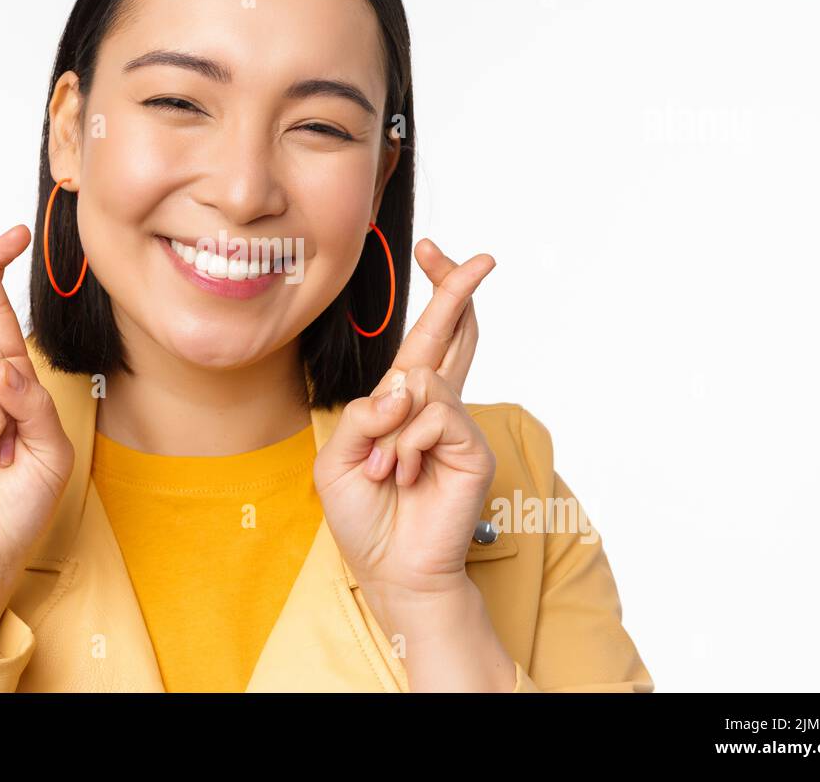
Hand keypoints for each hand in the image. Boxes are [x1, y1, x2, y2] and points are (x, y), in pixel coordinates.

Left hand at [314, 238, 497, 608]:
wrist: (389, 569)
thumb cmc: (363, 515)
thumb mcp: (337, 457)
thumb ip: (363, 413)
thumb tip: (408, 385)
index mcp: (402, 405)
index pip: (425, 339)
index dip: (435, 294)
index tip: (432, 250)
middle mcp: (434, 408)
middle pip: (454, 333)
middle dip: (458, 289)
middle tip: (482, 257)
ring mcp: (456, 426)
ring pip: (424, 382)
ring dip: (388, 430)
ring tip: (383, 472)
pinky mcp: (471, 448)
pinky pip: (434, 415)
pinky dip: (404, 446)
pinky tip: (402, 477)